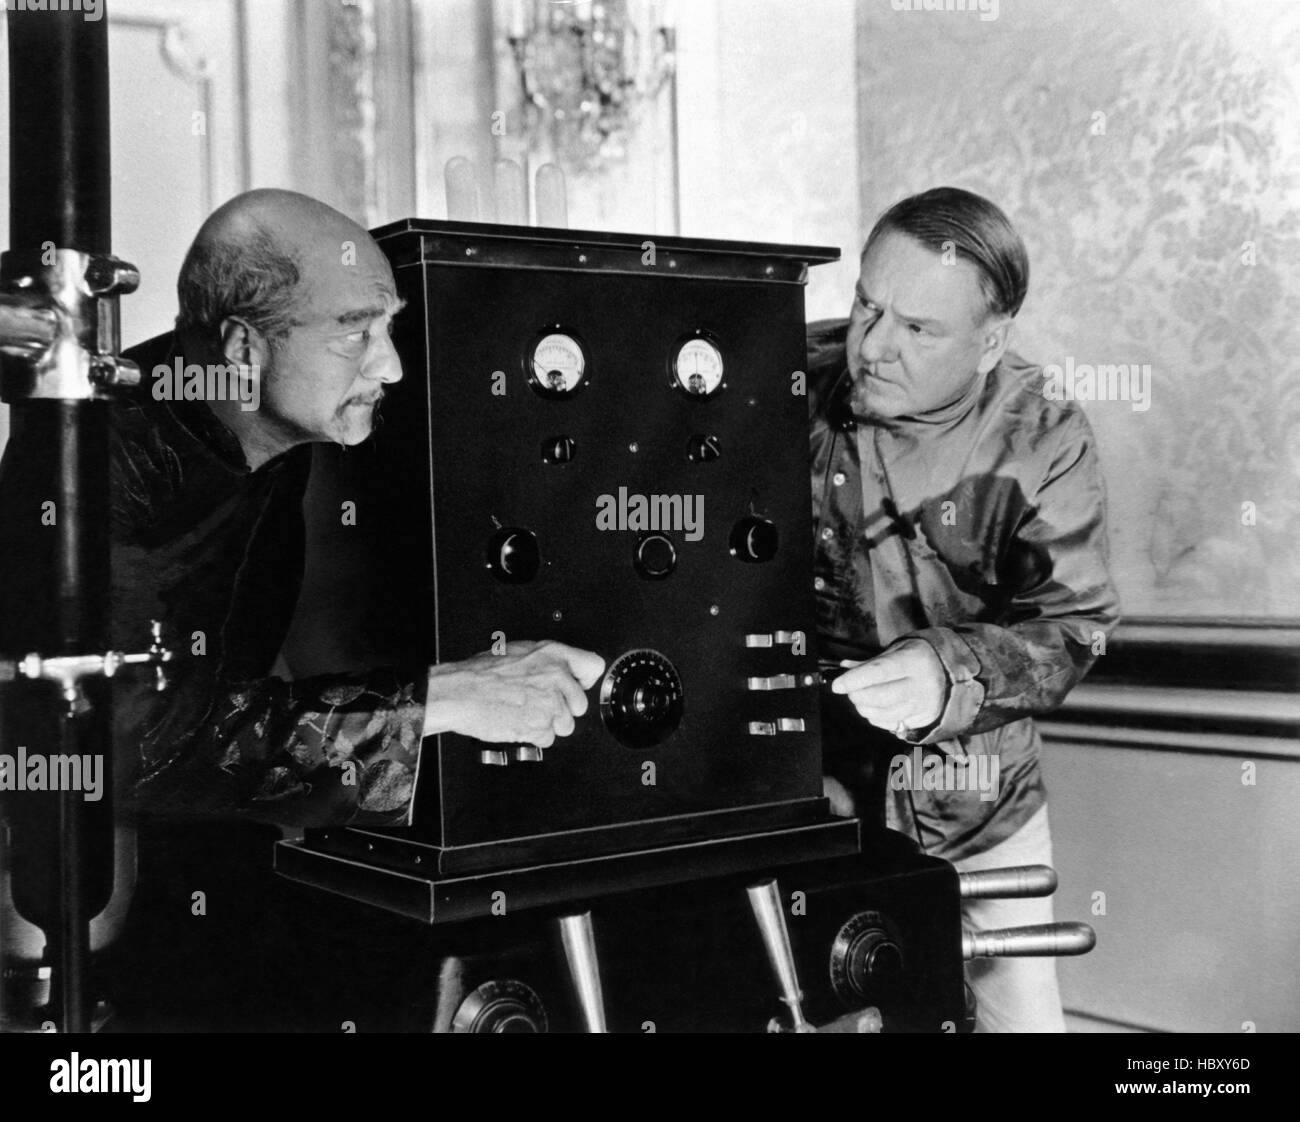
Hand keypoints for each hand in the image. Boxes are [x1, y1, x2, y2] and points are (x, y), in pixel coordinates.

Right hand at [423, 640, 605, 745]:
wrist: (459, 693)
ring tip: (525, 712)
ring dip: (548, 724)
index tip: (577, 685)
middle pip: (580, 704)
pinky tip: (519, 722)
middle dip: (562, 708)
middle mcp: (557, 677)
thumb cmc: (480, 673)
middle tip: (540, 703)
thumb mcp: (520, 651)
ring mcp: (551, 703)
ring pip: (566, 724)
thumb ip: (548, 660)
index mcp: (553, 654)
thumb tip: (564, 668)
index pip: (593, 667)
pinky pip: (548, 738)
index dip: (584, 680)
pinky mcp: (541, 726)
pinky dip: (534, 735)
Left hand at [830, 639, 946, 736]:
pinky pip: (891, 724)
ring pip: (884, 714)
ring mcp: (924, 705)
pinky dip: (876, 718)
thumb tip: (844, 667)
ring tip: (861, 698)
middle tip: (849, 690)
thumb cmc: (918, 657)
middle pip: (881, 697)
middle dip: (857, 695)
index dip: (855, 679)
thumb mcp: (897, 650)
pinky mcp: (924, 720)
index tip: (837, 685)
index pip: (880, 672)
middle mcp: (922, 685)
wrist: (953, 673)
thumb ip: (870, 661)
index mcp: (914, 661)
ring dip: (864, 708)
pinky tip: (875, 708)